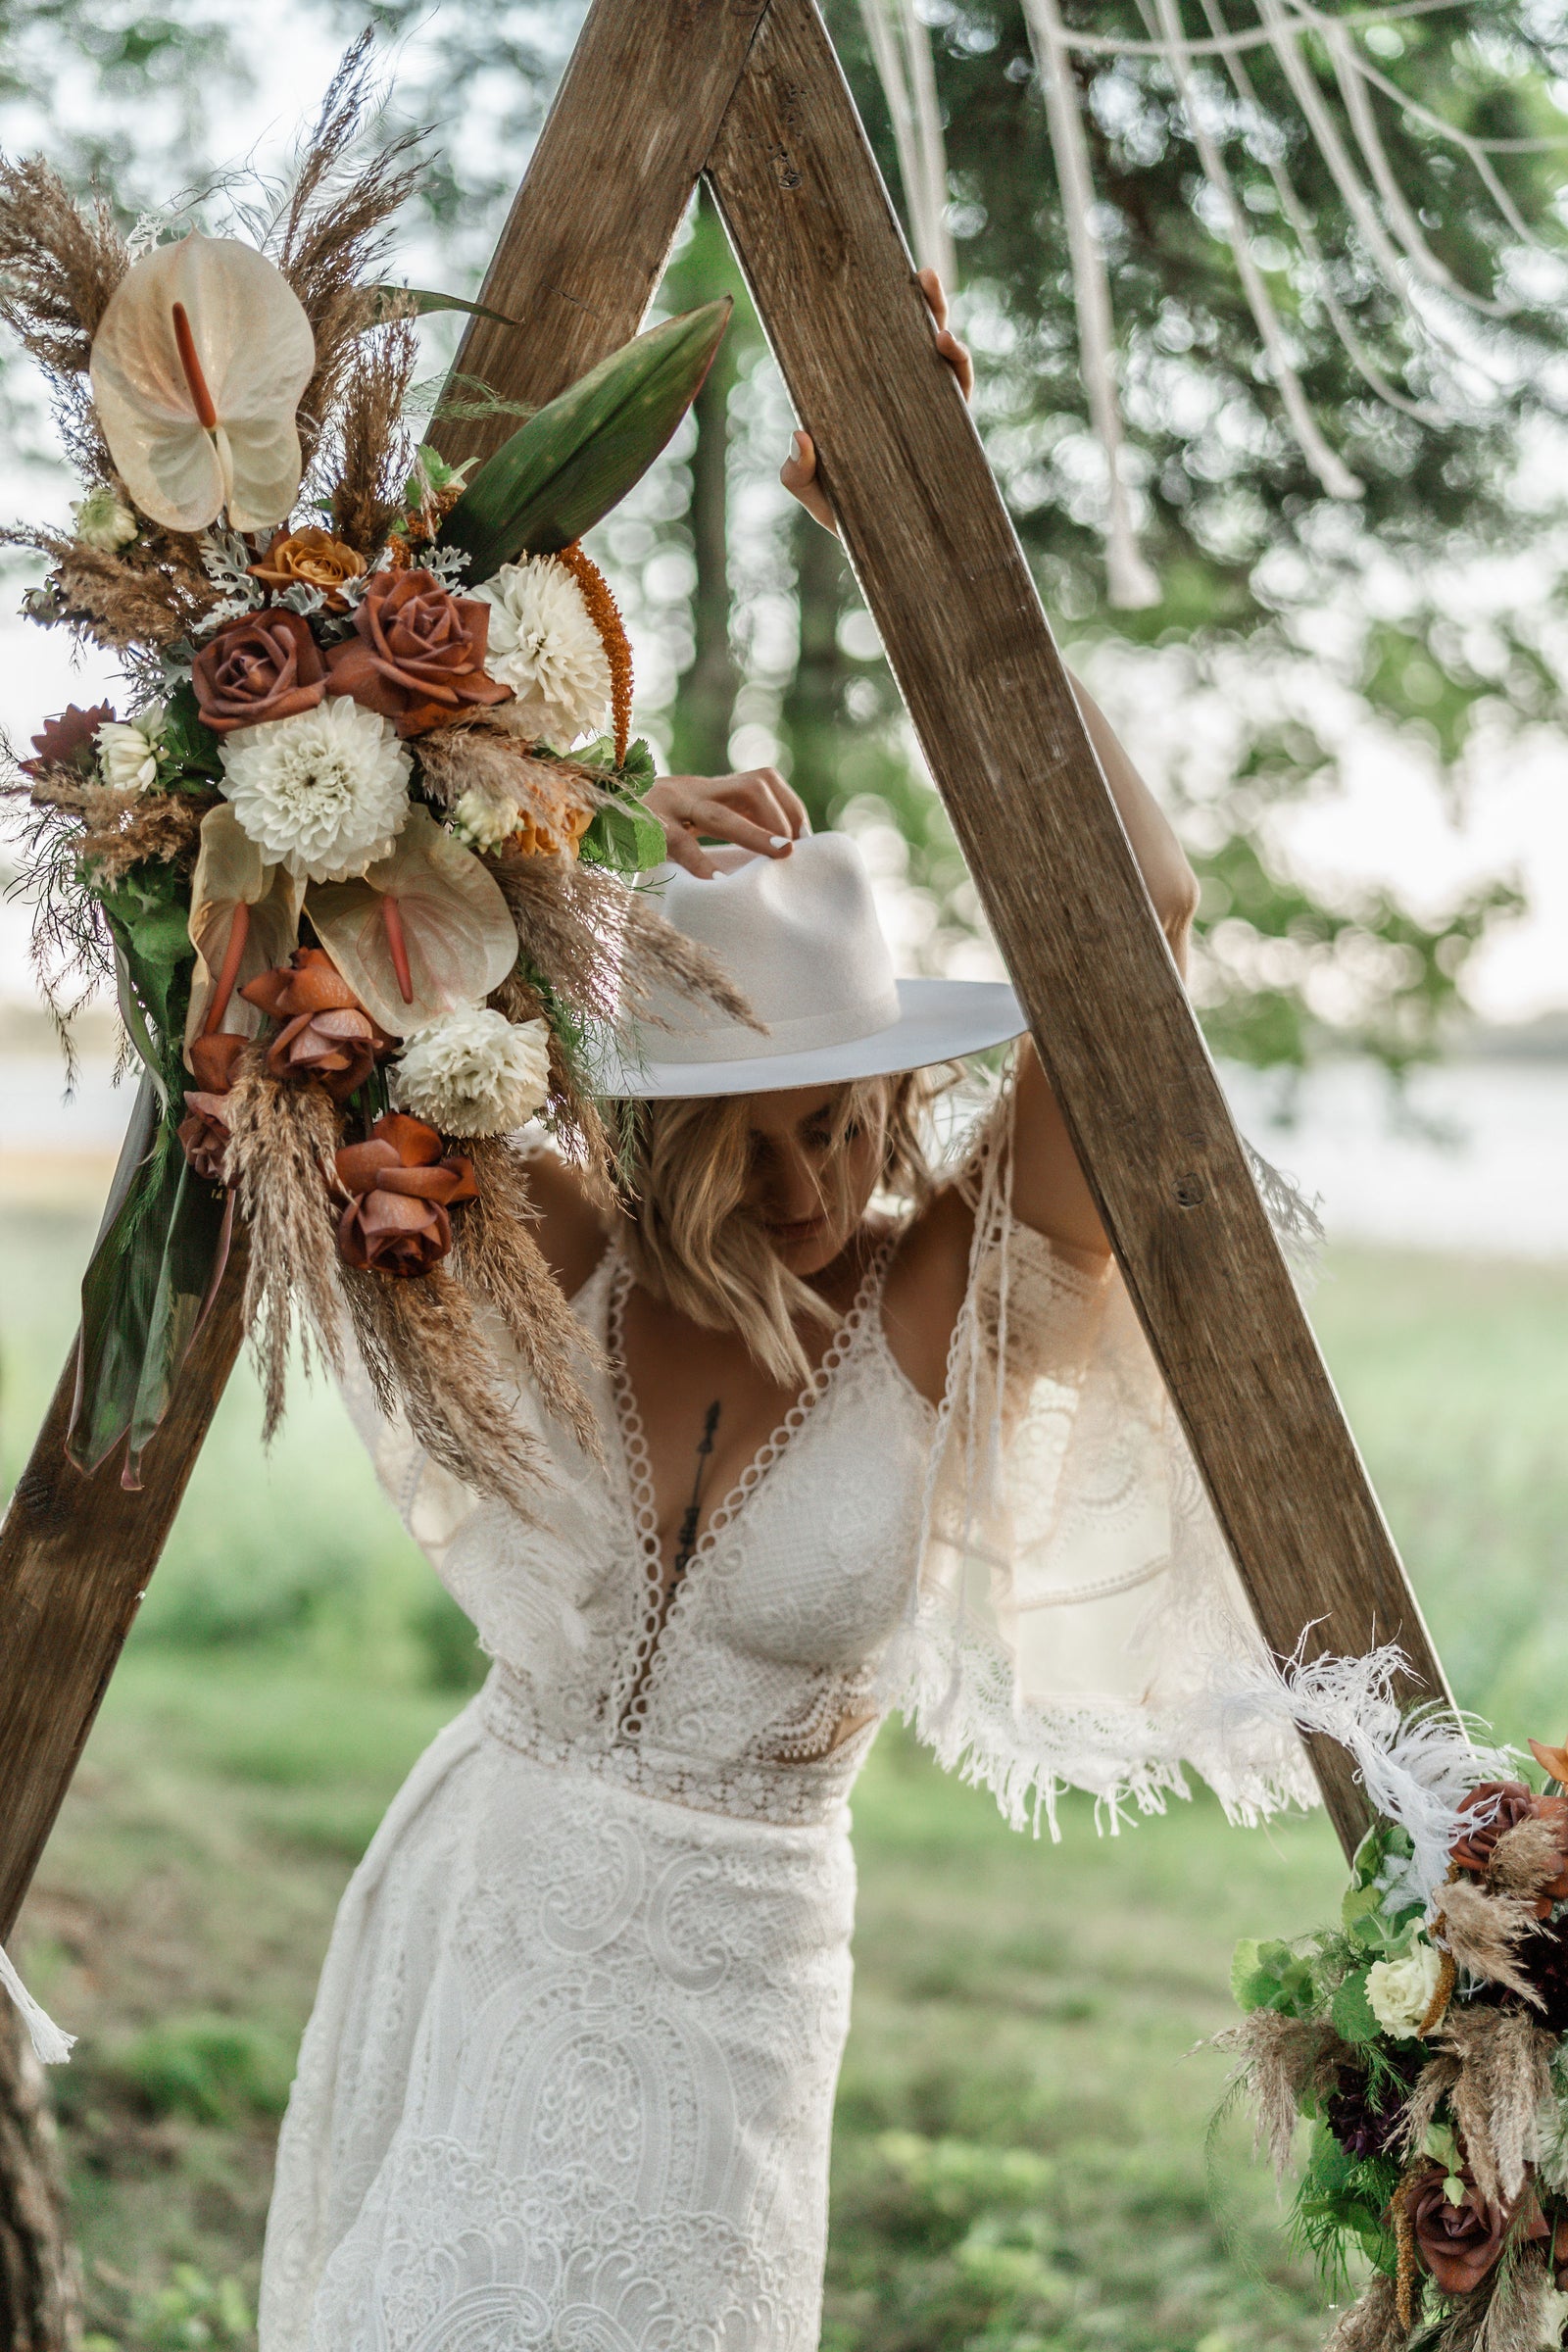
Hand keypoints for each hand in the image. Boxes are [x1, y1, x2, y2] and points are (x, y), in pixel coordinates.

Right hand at [645, 768, 810, 878]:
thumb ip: (713, 829)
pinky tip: (715, 884)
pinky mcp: (643, 827)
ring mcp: (666, 805)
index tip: (802, 837)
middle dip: (781, 817)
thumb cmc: (634, 829)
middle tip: (795, 849)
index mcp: (703, 788)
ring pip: (718, 814)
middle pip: (751, 787)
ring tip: (777, 856)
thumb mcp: (679, 821)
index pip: (760, 780)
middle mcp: (689, 790)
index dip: (788, 805)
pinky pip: (677, 844)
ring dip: (754, 835)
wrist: (579, 814)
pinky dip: (699, 864)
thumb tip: (764, 857)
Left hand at [781, 268, 972, 537]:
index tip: (882, 282)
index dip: (885, 316)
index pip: (880, 350)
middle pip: (917, 342)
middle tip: (923, 277)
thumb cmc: (848, 516)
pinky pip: (960, 395)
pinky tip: (947, 353)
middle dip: (925, 306)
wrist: (888, 557)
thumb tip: (800, 434)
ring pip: (944, 364)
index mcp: (872, 402)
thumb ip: (797, 472)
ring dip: (945, 333)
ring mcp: (932, 417)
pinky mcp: (954, 437)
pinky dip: (958, 368)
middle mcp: (905, 401)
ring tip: (937, 322)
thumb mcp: (813, 492)